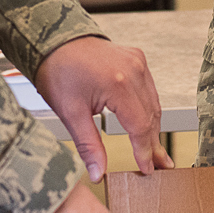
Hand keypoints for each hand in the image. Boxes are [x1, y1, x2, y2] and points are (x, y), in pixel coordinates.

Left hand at [32, 35, 172, 181]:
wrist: (54, 39)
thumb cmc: (58, 70)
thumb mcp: (70, 112)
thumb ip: (88, 145)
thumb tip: (97, 173)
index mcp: (119, 84)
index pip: (140, 126)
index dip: (145, 151)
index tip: (148, 169)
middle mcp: (134, 70)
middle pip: (151, 116)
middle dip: (154, 144)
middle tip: (159, 166)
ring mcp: (138, 62)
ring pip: (154, 103)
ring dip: (153, 127)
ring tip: (155, 150)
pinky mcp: (137, 59)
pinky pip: (149, 89)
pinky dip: (149, 108)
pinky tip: (147, 123)